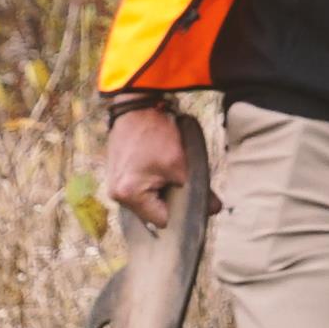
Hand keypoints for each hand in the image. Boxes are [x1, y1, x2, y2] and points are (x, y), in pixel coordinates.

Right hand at [100, 106, 205, 231]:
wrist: (137, 106)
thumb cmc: (156, 133)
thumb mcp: (182, 163)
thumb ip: (200, 190)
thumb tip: (215, 209)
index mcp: (129, 195)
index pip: (162, 221)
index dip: (179, 211)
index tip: (189, 197)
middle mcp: (116, 196)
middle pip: (152, 213)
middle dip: (169, 200)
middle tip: (179, 180)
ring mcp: (114, 186)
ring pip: (147, 201)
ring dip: (160, 190)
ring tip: (167, 170)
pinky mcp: (117, 176)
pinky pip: (140, 189)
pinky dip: (152, 182)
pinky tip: (158, 167)